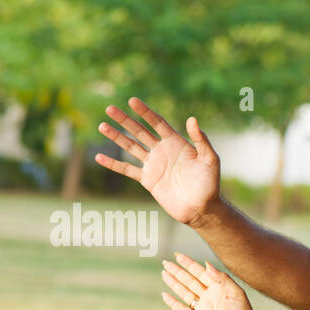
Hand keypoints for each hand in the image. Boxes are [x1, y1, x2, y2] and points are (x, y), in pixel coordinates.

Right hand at [95, 98, 220, 226]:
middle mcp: (163, 151)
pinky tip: (99, 157)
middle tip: (110, 108)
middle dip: (125, 120)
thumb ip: (202, 140)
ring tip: (102, 125)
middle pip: (140, 132)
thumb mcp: (210, 159)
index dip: (145, 112)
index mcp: (176, 143)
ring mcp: (154, 165)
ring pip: (131, 147)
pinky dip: (113, 164)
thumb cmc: (210, 184)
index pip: (158, 123)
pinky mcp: (148, 180)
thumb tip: (192, 119)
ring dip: (117, 137)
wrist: (202, 208)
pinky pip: (127, 170)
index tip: (132, 101)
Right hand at [160, 252, 259, 309]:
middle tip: (165, 262)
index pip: (200, 272)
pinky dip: (172, 303)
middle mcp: (208, 296)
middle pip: (189, 281)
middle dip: (177, 272)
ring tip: (164, 273)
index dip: (189, 264)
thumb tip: (207, 264)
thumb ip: (223, 279)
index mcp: (218, 288)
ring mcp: (202, 308)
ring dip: (173, 283)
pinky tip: (165, 295)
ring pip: (183, 293)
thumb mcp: (237, 294)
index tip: (178, 255)